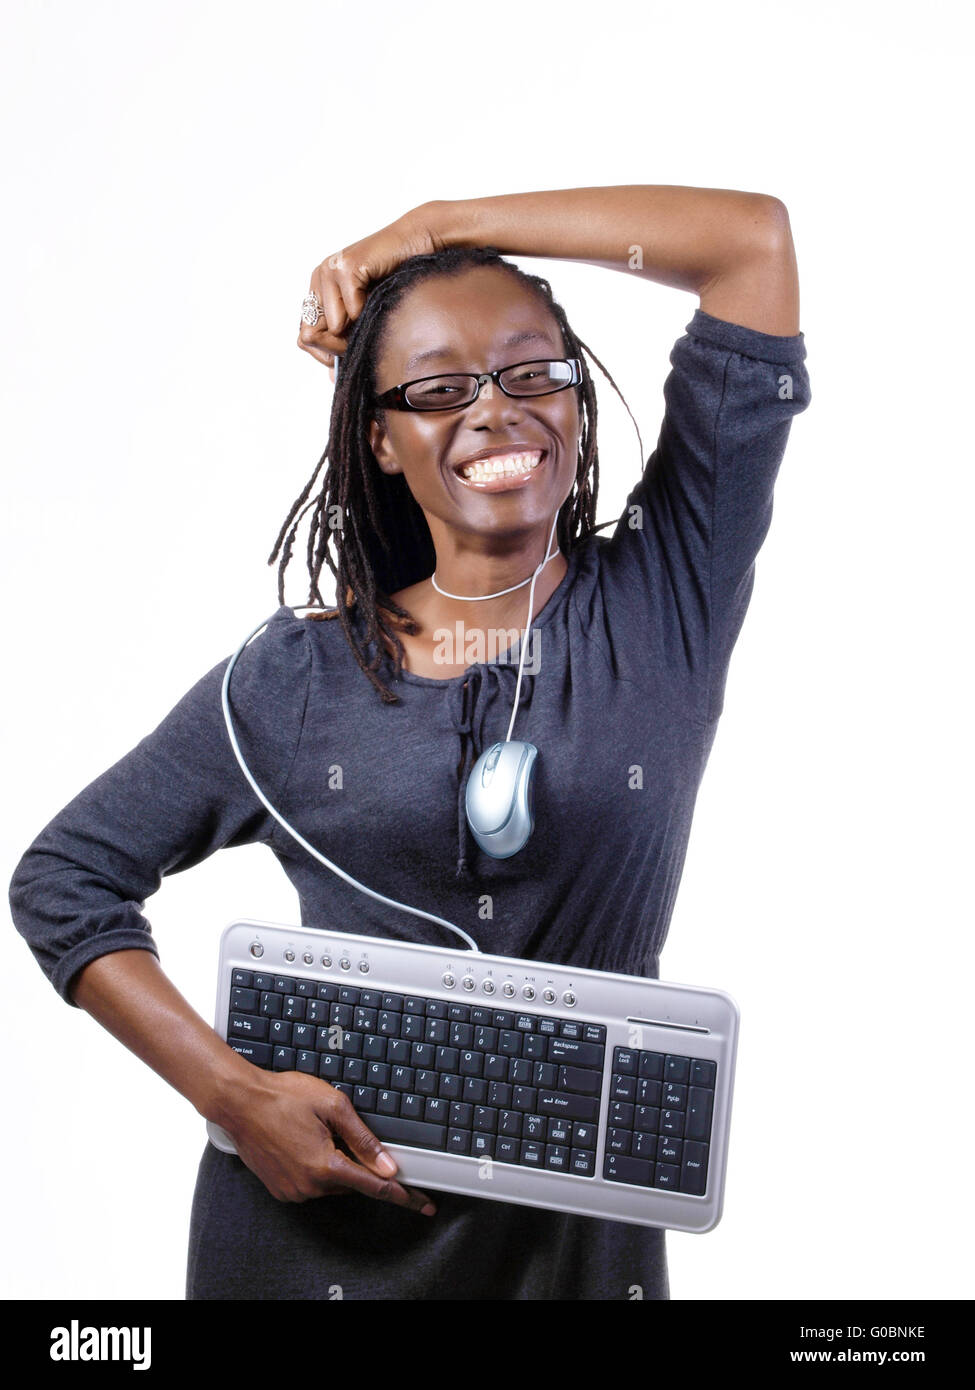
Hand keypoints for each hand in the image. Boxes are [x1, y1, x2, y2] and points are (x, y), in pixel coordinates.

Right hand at [221, 1069, 437, 1214]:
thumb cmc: (282, 1097)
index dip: (402, 1195)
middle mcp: (309, 1186)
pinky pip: (311, 1184)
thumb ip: (364, 1139)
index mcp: (325, 1167)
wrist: (239, 1102)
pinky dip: (316, 1168)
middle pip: (352, 1182)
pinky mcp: (280, 1189)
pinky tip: (304, 1142)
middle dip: (357, 1162)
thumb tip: (388, 1165)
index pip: (375, 1187)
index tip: (422, 1204)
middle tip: (340, 1132)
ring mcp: (292, 1191)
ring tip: (314, 1130)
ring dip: (334, 1164)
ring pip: (331, 1184)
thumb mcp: (333, 1106)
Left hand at [298, 204, 445, 375]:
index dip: (326, 353)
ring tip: (376, 314)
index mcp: (318, 292)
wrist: (419, 246)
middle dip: (339, 347)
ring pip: (332, 327)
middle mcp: (318, 279)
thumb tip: (332, 379)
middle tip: (365, 336)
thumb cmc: (398, 282)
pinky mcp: (345, 266)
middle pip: (311, 336)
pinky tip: (380, 295)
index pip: (304, 337)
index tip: (351, 350)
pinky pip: (351, 311)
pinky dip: (370, 313)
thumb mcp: (366, 319)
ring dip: (358, 331)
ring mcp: (329, 270)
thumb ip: (346, 345)